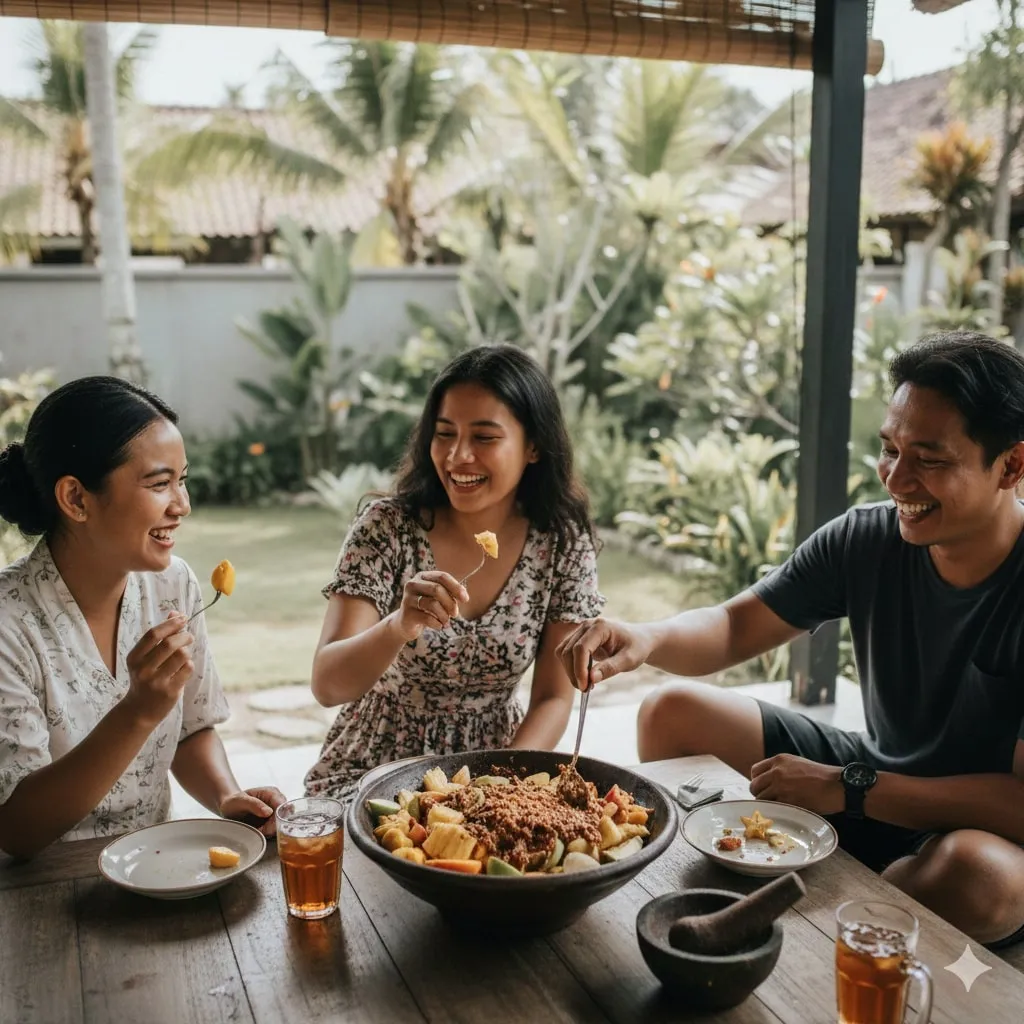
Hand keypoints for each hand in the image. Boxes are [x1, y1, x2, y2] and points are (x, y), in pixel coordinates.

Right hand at [122, 613, 194, 728]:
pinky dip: (189, 665)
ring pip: (181, 655)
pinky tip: (183, 668)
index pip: (153, 634)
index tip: (183, 618)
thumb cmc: (146, 678)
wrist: (139, 711)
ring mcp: (155, 682)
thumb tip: (175, 612)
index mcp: (134, 657)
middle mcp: (142, 669)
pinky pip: (187, 669)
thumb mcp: (146, 657)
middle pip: (169, 643)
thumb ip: (160, 636)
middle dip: (184, 636)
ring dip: (187, 651)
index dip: (170, 623)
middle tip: (189, 636)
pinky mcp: (169, 691)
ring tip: (184, 654)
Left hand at [219, 786, 286, 836]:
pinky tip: (260, 831)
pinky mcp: (273, 820)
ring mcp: (276, 811)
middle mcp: (277, 801)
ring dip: (270, 830)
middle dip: (273, 827)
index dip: (276, 819)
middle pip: (284, 816)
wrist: (229, 808)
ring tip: (257, 830)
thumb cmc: (234, 802)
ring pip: (282, 824)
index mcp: (271, 793)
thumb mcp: (240, 801)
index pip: (282, 807)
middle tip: (259, 831)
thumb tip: (269, 812)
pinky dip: (268, 832)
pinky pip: (276, 829)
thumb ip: (254, 804)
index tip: (265, 829)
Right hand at [394, 571, 468, 640]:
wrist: (406, 624)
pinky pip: (427, 618)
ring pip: (432, 604)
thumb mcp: (438, 598)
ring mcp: (407, 599)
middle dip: (450, 603)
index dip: (456, 587)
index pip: (442, 577)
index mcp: (422, 577)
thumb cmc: (426, 608)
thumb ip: (450, 593)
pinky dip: (437, 623)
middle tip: (455, 614)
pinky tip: (439, 626)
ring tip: (446, 621)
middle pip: (437, 589)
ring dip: (444, 615)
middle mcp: (412, 584)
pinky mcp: (407, 614)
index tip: (466, 599)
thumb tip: (464, 595)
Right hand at [555, 617, 653, 690]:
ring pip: (563, 652)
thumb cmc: (637, 647)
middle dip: (574, 672)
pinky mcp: (578, 638)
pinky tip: (584, 677)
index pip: (581, 648)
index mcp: (601, 626)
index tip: (585, 686)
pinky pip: (566, 653)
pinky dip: (571, 667)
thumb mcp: (629, 660)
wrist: (639, 639)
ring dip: (570, 671)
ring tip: (585, 684)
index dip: (580, 669)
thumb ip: (610, 668)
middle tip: (585, 689)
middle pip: (569, 650)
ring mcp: (581, 630)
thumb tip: (591, 679)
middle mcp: (587, 625)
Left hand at [748, 754, 844, 815]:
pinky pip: (772, 806)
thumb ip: (781, 770)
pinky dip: (775, 810)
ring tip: (779, 806)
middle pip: (754, 785)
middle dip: (759, 793)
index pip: (755, 770)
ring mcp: (780, 785)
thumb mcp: (798, 764)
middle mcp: (777, 770)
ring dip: (767, 803)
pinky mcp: (787, 799)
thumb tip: (768, 782)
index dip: (757, 781)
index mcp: (779, 759)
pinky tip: (784, 810)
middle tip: (769, 800)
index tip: (763, 788)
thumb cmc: (822, 777)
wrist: (837, 786)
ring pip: (760, 797)